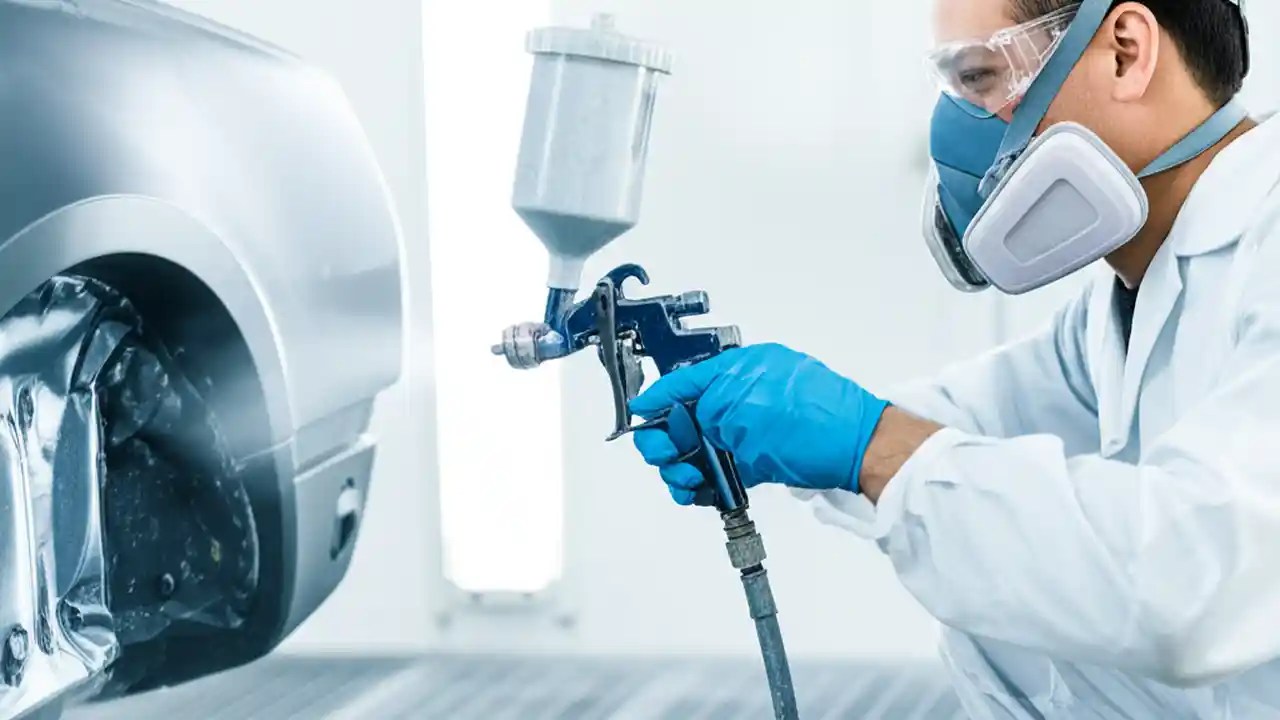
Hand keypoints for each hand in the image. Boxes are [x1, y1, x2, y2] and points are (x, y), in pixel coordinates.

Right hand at [629, 343, 888, 504]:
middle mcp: (745, 394)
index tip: (639, 414)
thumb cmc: (817, 425)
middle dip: (669, 441)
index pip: (685, 380)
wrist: (861, 453)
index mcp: (741, 369)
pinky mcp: (762, 455)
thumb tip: (688, 420)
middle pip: (688, 418)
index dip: (658, 399)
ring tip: (685, 482)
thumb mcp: (745, 411)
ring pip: (702, 447)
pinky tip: (698, 491)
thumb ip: (708, 410)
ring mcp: (754, 426)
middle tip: (665, 459)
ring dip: (684, 466)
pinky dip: (706, 480)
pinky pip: (722, 465)